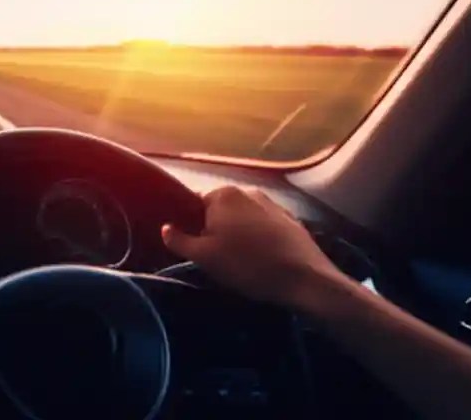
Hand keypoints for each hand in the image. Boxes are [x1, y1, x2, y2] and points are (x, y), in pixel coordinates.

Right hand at [161, 186, 347, 310]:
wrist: (304, 279)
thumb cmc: (247, 265)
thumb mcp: (204, 258)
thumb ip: (179, 240)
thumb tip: (165, 227)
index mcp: (223, 195)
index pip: (194, 204)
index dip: (191, 225)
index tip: (196, 246)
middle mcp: (247, 191)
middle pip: (220, 209)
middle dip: (216, 228)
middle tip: (217, 256)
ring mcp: (272, 203)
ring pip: (243, 217)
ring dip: (238, 232)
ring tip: (242, 259)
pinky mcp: (291, 219)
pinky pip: (264, 225)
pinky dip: (259, 237)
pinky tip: (263, 258)